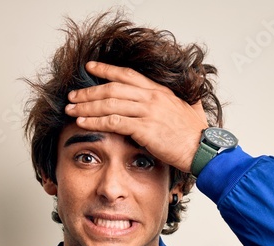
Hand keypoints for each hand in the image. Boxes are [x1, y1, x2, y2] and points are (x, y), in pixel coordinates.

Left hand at [64, 61, 208, 172]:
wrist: (203, 150)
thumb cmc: (196, 134)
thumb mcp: (191, 108)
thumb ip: (185, 97)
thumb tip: (193, 82)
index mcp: (159, 91)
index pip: (127, 74)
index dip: (106, 69)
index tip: (89, 67)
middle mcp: (152, 97)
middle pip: (112, 88)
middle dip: (89, 91)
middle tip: (72, 95)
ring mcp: (148, 112)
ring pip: (110, 104)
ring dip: (87, 106)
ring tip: (70, 110)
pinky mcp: (145, 129)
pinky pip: (114, 122)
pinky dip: (96, 121)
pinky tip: (83, 122)